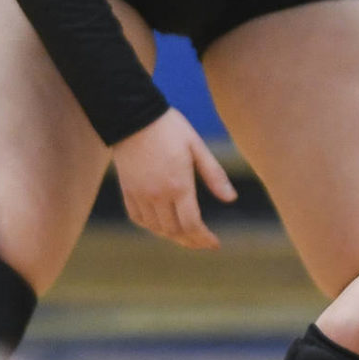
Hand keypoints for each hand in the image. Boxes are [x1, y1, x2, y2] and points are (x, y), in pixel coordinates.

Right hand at [111, 109, 236, 249]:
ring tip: (187, 236)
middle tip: (204, 243)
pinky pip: (139, 218)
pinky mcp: (127, 190)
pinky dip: (152, 226)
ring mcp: (140, 194)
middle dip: (191, 241)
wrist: (133, 116)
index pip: (192, 224)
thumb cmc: (170, 128)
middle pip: (174, 231)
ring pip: (156, 228)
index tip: (214, 244)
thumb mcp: (197, 147)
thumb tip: (231, 198)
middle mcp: (157, 195)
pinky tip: (162, 225)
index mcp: (179, 185)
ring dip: (173, 236)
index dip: (204, 239)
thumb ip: (214, 175)